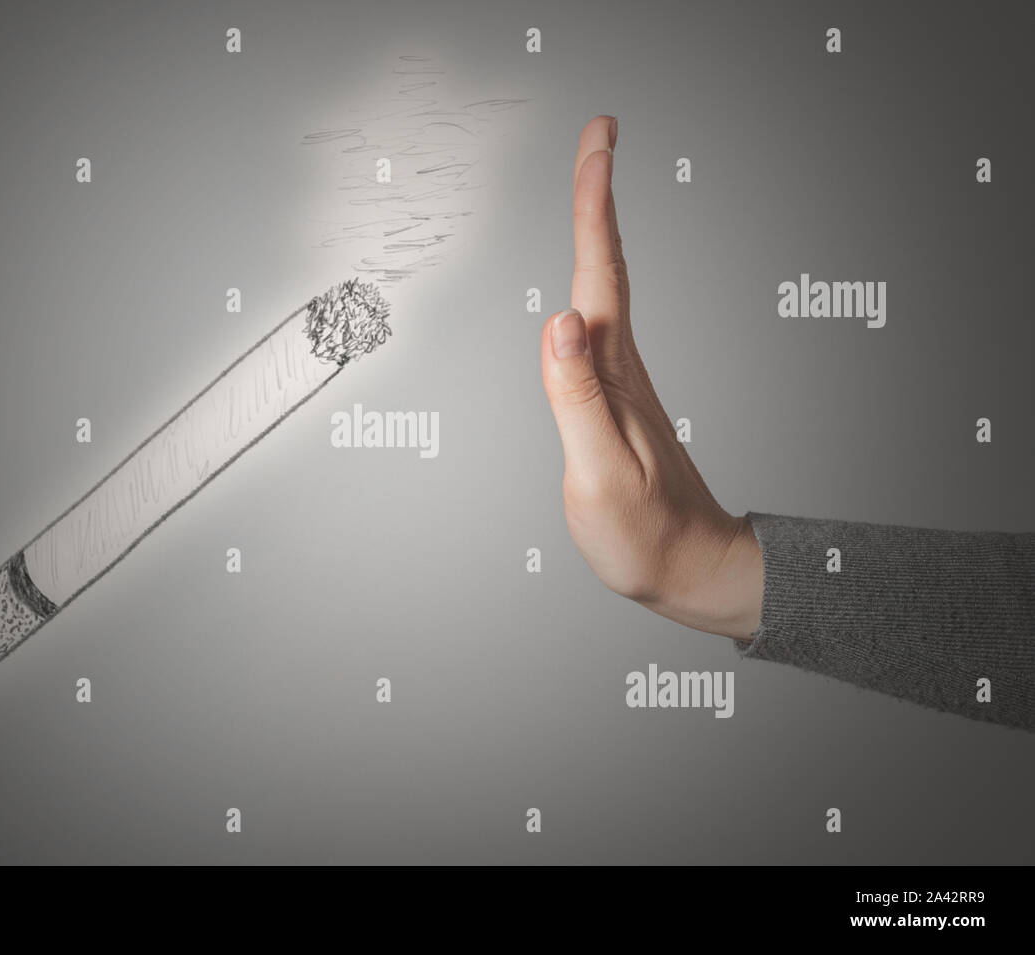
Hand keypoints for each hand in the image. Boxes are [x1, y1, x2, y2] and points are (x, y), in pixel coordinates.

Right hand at [539, 116, 763, 640]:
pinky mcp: (615, 399)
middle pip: (605, 264)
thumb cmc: (644, 532)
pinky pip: (599, 322)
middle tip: (598, 133)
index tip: (598, 143)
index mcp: (613, 374)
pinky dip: (591, 279)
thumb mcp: (600, 473)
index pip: (599, 274)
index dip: (594, 204)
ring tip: (589, 181)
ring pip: (604, 287)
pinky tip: (584, 281)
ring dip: (595, 229)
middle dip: (596, 194)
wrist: (690, 567)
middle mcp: (619, 366)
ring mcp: (619, 381)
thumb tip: (556, 323)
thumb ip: (575, 399)